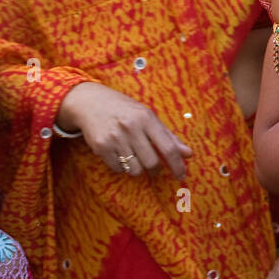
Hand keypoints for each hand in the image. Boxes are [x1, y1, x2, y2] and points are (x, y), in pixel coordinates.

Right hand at [58, 82, 192, 178]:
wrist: (91, 103)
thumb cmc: (125, 110)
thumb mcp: (148, 116)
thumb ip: (168, 136)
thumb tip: (188, 154)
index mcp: (147, 118)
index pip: (168, 148)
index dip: (177, 165)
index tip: (181, 175)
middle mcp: (131, 128)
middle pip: (152, 163)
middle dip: (155, 169)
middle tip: (154, 166)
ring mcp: (115, 138)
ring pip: (135, 169)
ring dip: (138, 169)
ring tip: (134, 157)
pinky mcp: (101, 147)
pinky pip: (118, 169)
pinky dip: (122, 167)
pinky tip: (120, 154)